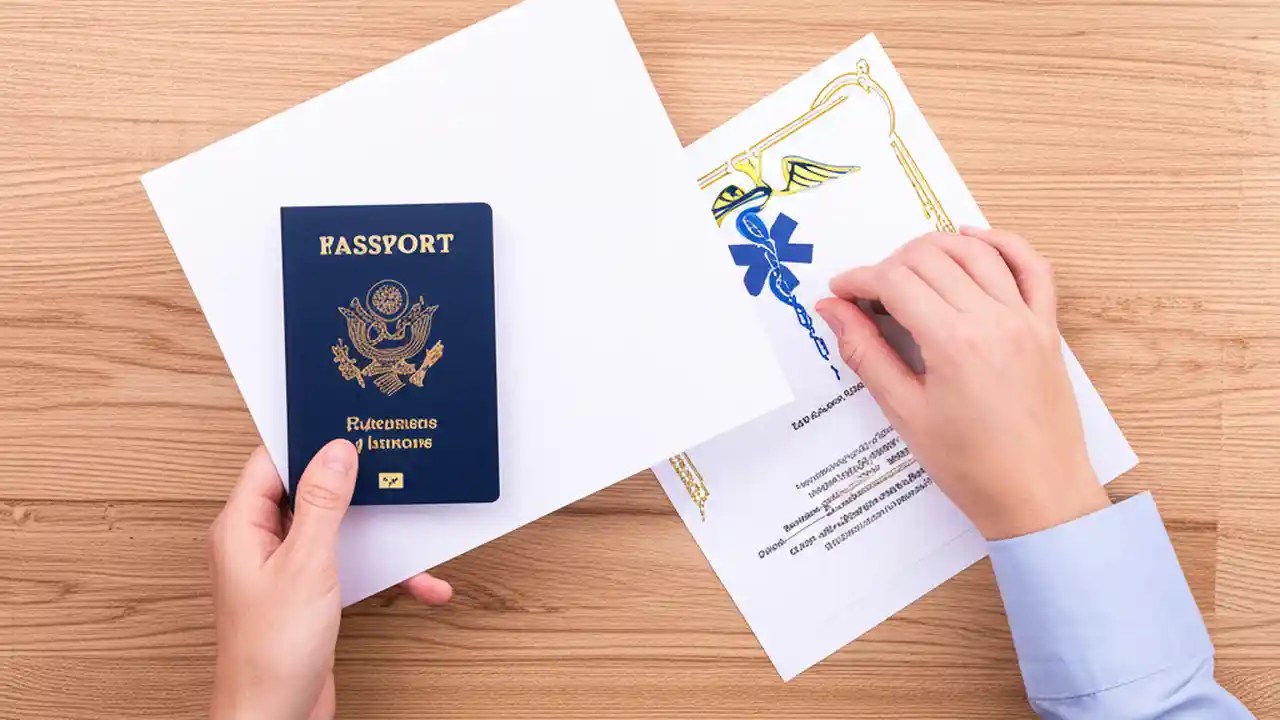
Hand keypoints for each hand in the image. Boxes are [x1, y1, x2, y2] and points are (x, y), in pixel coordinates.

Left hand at [209, 440, 452, 719]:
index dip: (308, 439)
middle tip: (388, 462)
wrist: (274, 719)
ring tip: (413, 521)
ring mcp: (284, 569)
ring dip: (376, 530)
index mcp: (241, 527)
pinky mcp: (308, 593)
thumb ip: (321, 504)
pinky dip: (383, 570)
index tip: (347, 423)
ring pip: (336, 528)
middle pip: (308, 489)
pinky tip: (419, 580)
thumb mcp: (306, 566)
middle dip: (353, 481)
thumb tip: (334, 450)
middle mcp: (259, 543)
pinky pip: (349, 563)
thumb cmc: (271, 654)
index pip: (272, 461)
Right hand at [815, 227, 1108, 539]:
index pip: (896, 282)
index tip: (839, 293)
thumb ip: (866, 354)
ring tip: (908, 268)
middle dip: (889, 265)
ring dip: (935, 248)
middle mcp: (993, 318)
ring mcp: (1026, 319)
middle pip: (931, 258)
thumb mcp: (905, 413)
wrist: (1039, 497)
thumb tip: (833, 311)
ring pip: (976, 251)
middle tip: (868, 294)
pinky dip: (1002, 243)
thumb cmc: (971, 468)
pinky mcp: (1047, 327)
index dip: (859, 280)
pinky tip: (973, 242)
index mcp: (954, 342)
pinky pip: (1031, 265)